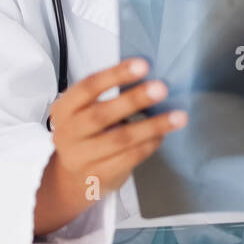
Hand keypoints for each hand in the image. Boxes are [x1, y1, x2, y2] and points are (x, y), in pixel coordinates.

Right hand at [35, 57, 186, 233]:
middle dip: (135, 99)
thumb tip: (150, 78)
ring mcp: (82, 157)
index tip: (142, 65)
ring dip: (153, 126)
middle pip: (103, 114)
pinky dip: (149, 144)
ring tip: (178, 116)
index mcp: (65, 109)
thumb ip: (109, 96)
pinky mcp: (99, 175)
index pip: (88, 86)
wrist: (74, 178)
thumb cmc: (87, 134)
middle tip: (161, 88)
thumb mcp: (86, 111)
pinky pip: (130, 157)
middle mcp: (68, 132)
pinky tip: (162, 135)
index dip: (115, 74)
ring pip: (121, 138)